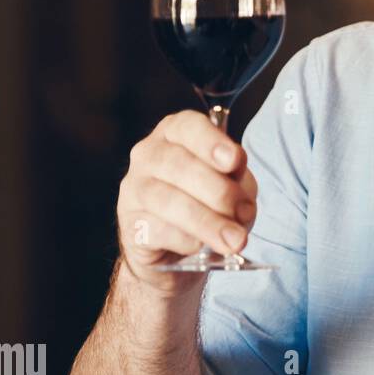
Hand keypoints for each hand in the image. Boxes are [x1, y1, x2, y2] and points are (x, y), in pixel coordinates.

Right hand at [116, 110, 258, 295]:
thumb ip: (238, 184)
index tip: (234, 161)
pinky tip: (201, 246)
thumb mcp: (232, 184)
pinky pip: (159, 231)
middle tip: (243, 213)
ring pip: (169, 201)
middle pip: (180, 166)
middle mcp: (149, 155)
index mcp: (176, 133)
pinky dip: (187, 240)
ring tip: (234, 240)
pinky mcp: (130, 225)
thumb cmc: (207, 202)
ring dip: (208, 222)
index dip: (212, 142)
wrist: (175, 247)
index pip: (189, 127)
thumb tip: (241, 206)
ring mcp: (134, 190)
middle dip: (219, 191)